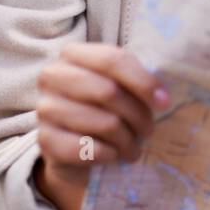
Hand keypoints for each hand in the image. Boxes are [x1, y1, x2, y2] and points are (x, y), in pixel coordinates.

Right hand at [34, 43, 168, 209]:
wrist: (71, 145)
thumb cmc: (101, 107)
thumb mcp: (117, 85)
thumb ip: (136, 80)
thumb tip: (161, 97)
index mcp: (72, 54)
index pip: (112, 59)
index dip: (143, 81)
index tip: (164, 102)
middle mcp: (52, 76)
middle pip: (108, 91)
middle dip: (138, 115)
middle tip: (148, 130)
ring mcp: (45, 108)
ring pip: (104, 123)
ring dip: (128, 140)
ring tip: (134, 147)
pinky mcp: (45, 141)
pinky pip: (89, 149)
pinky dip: (110, 155)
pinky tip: (113, 155)